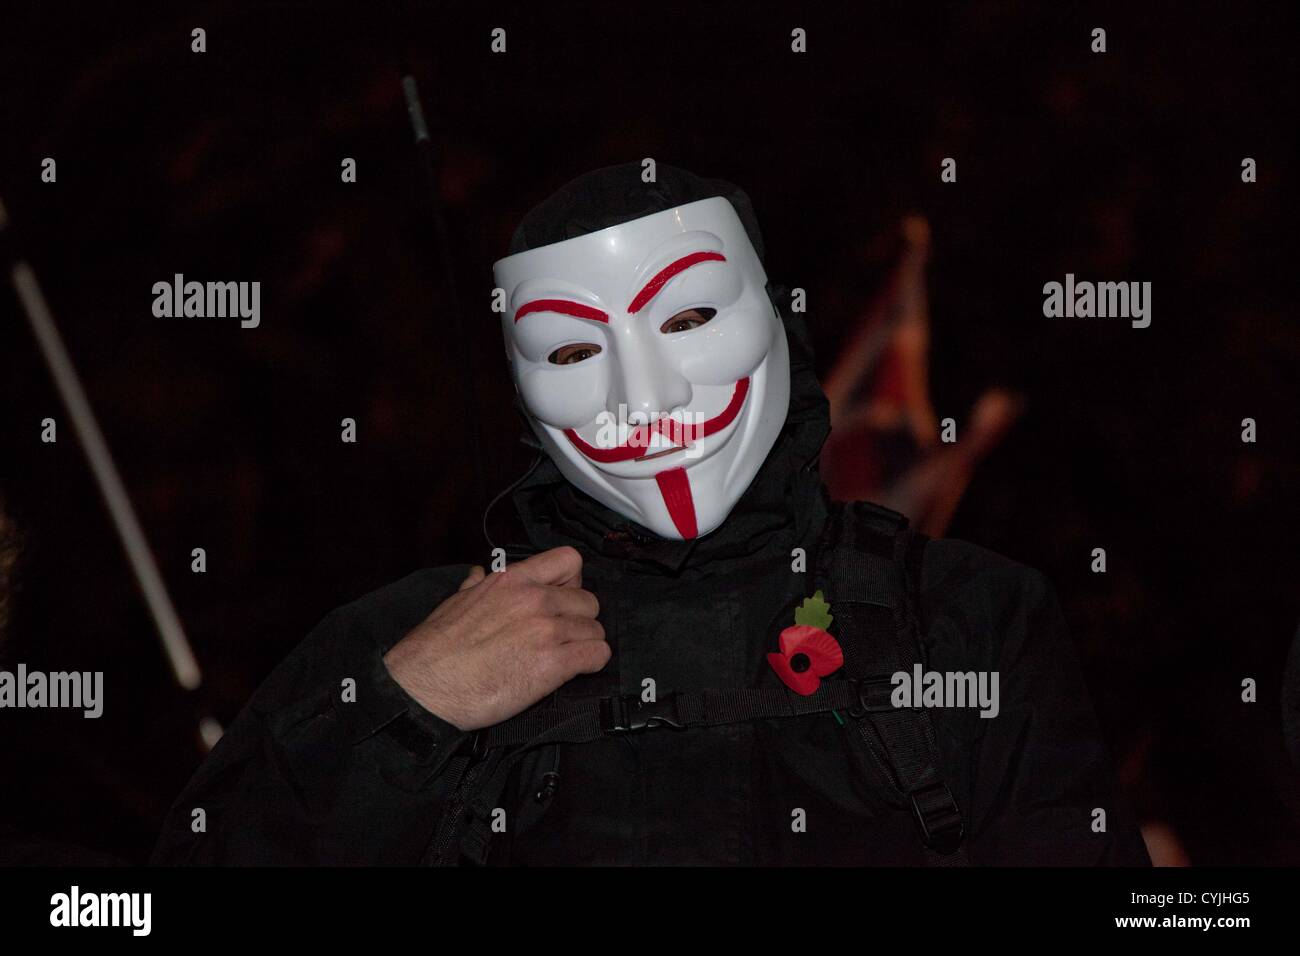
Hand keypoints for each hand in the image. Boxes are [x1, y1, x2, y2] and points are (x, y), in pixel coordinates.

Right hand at [382, 546, 608, 730]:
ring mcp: (546, 630)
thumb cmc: (435, 648)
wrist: (425, 687)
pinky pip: (597, 655)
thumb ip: (476, 585)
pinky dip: (591, 663)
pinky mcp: (553, 664)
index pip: (569, 560)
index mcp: (512, 580)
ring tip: (565, 658)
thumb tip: (478, 573)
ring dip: (584, 644)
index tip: (563, 599)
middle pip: (589, 601)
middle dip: (580, 620)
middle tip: (562, 637)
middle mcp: (534, 599)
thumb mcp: (455, 601)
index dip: (572, 582)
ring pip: (595, 630)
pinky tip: (574, 670)